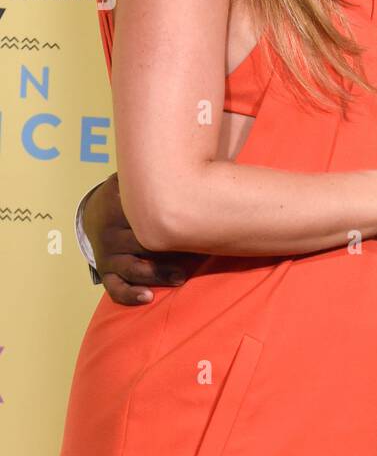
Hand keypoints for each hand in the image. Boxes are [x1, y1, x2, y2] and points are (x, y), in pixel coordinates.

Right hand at [83, 172, 199, 305]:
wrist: (97, 212)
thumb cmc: (131, 193)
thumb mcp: (135, 177)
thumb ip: (156, 171)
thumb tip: (196, 158)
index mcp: (118, 202)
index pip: (144, 215)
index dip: (171, 222)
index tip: (198, 227)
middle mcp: (109, 229)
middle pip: (142, 243)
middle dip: (171, 251)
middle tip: (200, 255)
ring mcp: (106, 253)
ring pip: (132, 268)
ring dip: (158, 274)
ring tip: (181, 277)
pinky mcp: (105, 271)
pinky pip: (115, 288)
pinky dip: (130, 294)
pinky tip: (148, 297)